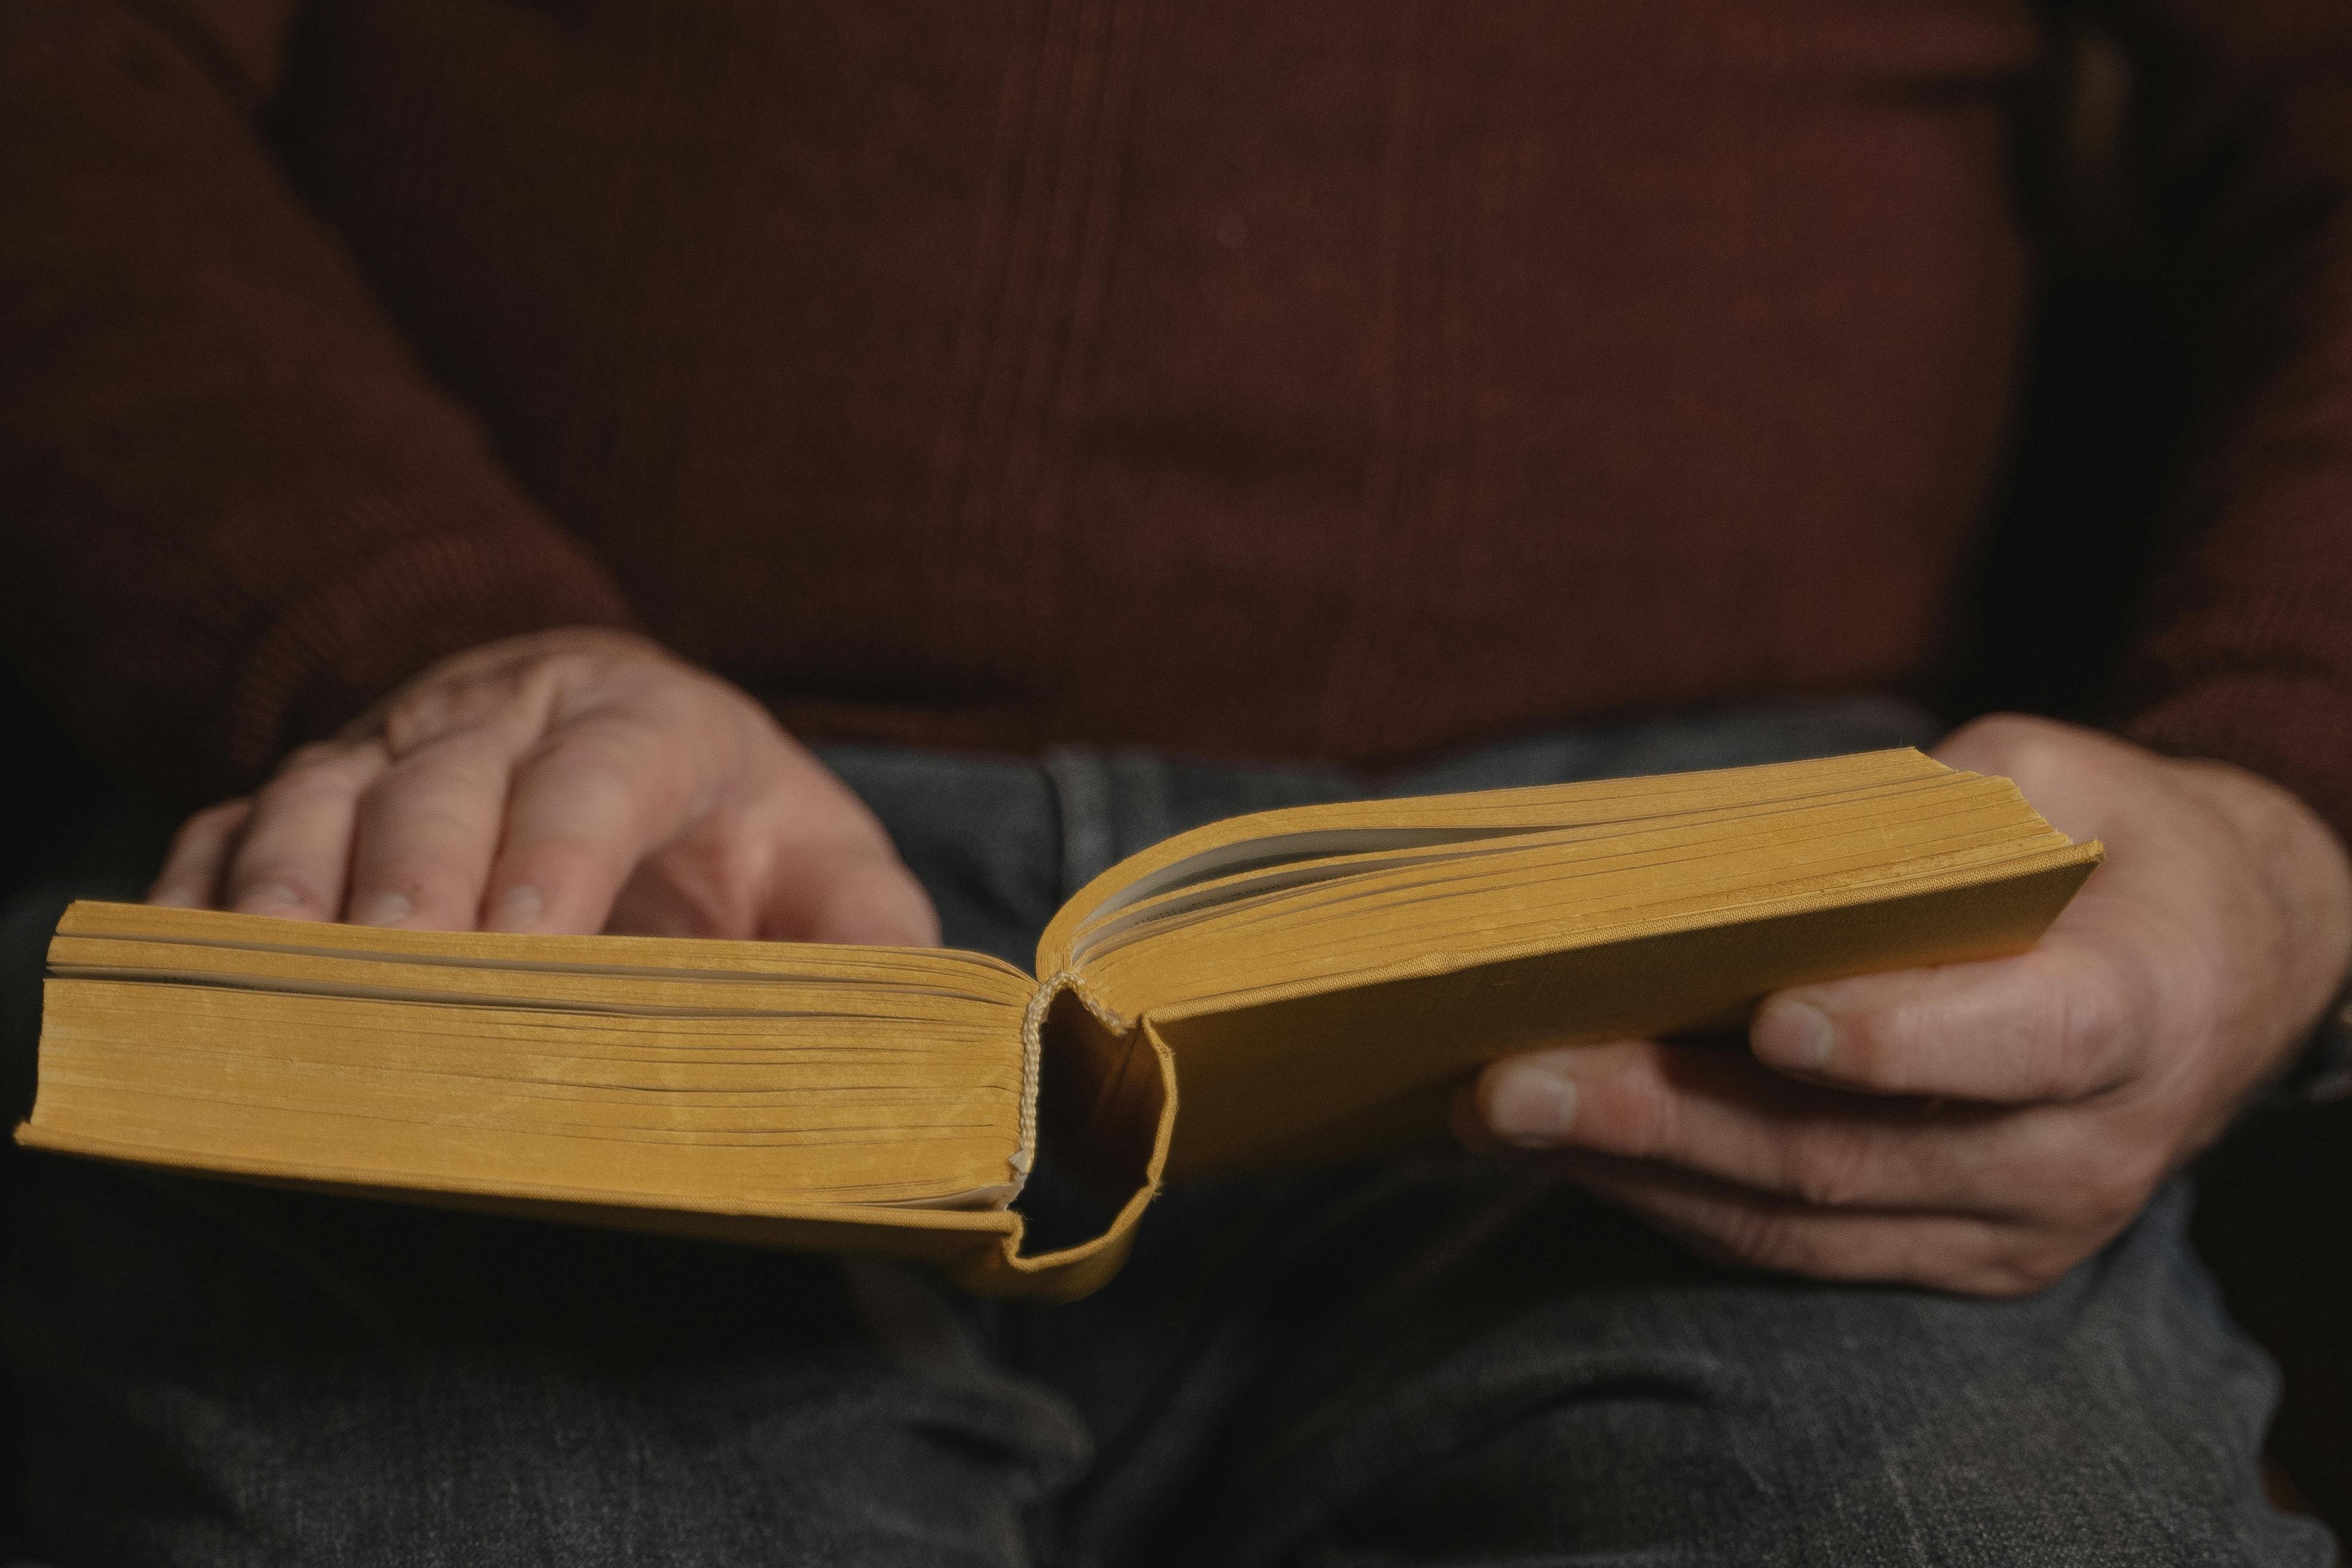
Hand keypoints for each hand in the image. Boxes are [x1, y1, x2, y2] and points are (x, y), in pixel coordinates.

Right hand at [149, 627, 938, 944]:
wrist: (621, 727)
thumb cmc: (732, 827)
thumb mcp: (827, 862)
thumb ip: (873, 930)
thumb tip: (926, 1015)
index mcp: (648, 723)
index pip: (599, 769)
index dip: (560, 845)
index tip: (533, 934)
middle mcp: (507, 720)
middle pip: (442, 778)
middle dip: (414, 869)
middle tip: (398, 965)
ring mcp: (395, 747)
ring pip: (320, 794)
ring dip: (289, 880)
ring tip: (274, 968)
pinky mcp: (318, 791)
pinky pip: (228, 825)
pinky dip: (197, 892)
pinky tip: (180, 962)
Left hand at [1459, 714, 2351, 1294]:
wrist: (2223, 970)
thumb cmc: (2120, 853)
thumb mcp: (2060, 781)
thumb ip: (1935, 810)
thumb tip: (1749, 850)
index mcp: (2134, 1014)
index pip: (2022, 1044)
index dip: (1898, 1042)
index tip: (1770, 1016)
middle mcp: (2080, 1149)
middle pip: (1855, 1154)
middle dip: (1666, 1117)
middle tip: (1515, 1078)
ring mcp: (2016, 1228)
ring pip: (1802, 1222)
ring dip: (1636, 1171)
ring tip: (1499, 1112)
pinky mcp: (1959, 1261)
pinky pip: (1798, 1250)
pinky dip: (1673, 1200)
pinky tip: (1569, 1148)